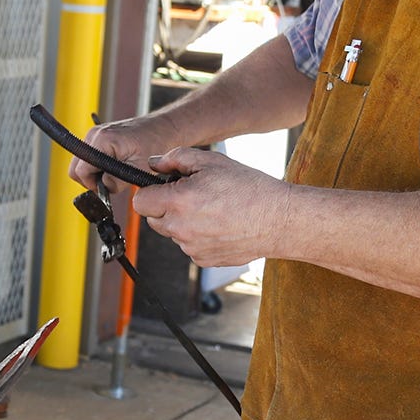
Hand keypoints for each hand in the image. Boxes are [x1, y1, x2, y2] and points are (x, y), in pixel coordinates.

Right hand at [69, 110, 185, 191]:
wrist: (165, 129)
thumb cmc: (156, 143)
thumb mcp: (138, 168)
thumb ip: (116, 181)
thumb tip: (103, 189)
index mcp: (101, 140)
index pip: (80, 171)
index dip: (93, 185)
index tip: (109, 187)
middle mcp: (94, 135)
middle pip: (76, 168)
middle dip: (91, 181)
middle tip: (112, 183)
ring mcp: (95, 135)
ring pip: (81, 164)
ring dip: (96, 174)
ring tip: (117, 174)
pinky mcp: (100, 138)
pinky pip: (90, 159)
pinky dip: (99, 167)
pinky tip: (116, 167)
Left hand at [132, 148, 290, 268]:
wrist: (278, 220)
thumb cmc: (249, 189)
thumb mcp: (211, 162)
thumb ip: (175, 158)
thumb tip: (154, 163)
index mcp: (178, 202)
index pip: (140, 203)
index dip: (151, 192)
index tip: (164, 188)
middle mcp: (180, 229)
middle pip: (153, 220)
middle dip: (165, 207)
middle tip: (192, 196)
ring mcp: (191, 248)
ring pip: (172, 233)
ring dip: (182, 222)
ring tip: (212, 209)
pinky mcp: (203, 261)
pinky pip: (189, 246)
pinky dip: (197, 237)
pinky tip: (219, 225)